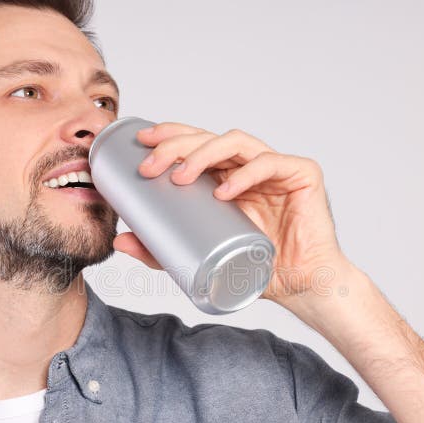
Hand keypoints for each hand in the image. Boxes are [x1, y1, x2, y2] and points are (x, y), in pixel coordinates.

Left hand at [112, 122, 350, 308]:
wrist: (303, 285)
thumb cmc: (257, 268)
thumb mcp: (199, 259)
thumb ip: (162, 252)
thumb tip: (120, 243)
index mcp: (229, 176)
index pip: (197, 143)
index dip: (171, 135)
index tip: (142, 144)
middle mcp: (250, 166)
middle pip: (210, 139)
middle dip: (177, 145)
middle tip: (151, 165)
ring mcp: (276, 167)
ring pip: (236, 142)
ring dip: (204, 153)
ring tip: (180, 176)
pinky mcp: (302, 174)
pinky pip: (271, 164)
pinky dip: (245, 174)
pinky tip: (224, 191)